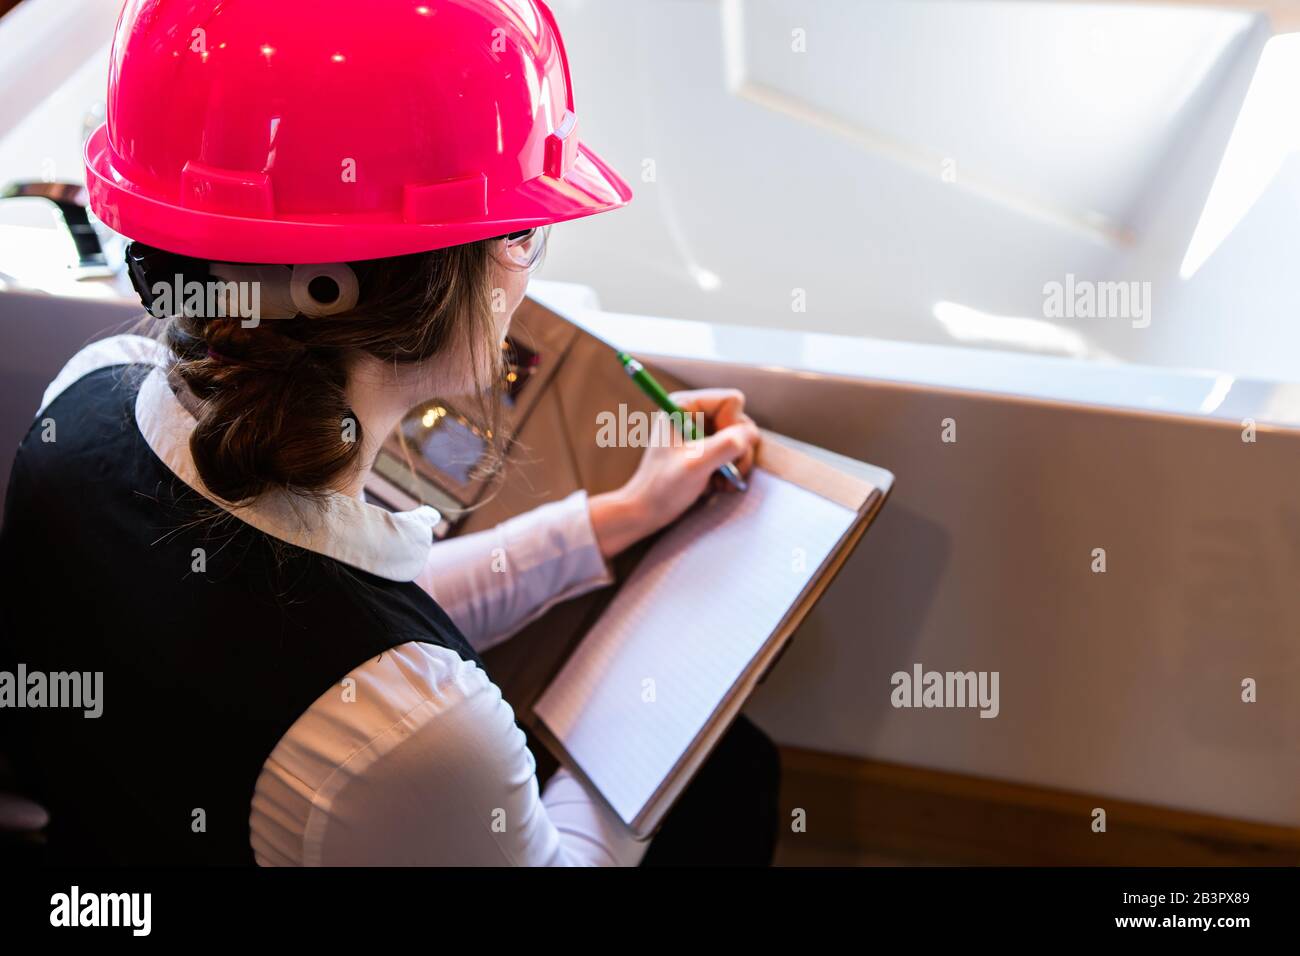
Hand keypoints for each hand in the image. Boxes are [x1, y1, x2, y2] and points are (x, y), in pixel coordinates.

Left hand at [588, 388, 759, 558]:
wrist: (646, 511)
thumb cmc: (662, 488)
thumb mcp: (695, 466)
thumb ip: (724, 446)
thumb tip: (751, 433)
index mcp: (684, 404)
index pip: (732, 401)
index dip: (733, 426)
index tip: (716, 450)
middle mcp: (693, 412)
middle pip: (739, 419)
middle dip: (737, 449)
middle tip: (724, 472)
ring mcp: (700, 429)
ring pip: (740, 437)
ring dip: (735, 462)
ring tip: (719, 481)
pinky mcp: (704, 446)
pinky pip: (734, 450)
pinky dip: (730, 469)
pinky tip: (716, 484)